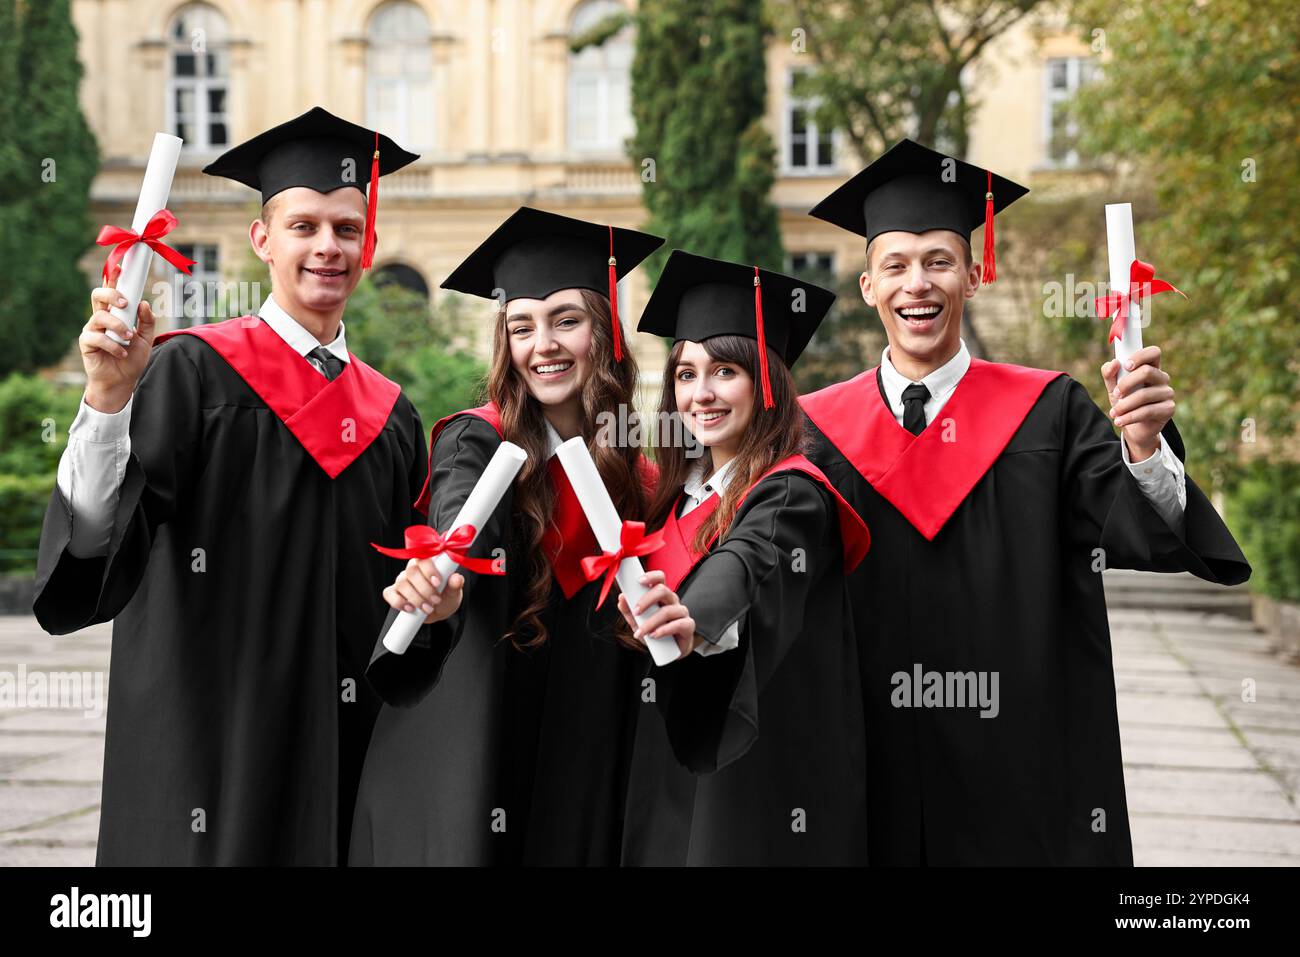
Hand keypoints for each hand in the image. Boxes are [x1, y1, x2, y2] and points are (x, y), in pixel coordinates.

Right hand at [81, 263, 156, 413]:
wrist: (122, 382)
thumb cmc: (132, 358)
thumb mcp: (146, 339)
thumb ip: (147, 321)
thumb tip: (144, 303)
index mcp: (114, 313)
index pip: (111, 291)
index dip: (113, 278)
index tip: (120, 266)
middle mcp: (100, 318)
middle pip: (98, 295)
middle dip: (111, 295)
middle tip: (126, 304)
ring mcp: (92, 330)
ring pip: (99, 317)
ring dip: (118, 326)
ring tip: (129, 338)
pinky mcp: (86, 343)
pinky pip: (97, 337)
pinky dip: (113, 344)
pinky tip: (122, 352)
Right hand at [382, 559, 464, 623]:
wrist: (437, 611)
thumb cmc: (445, 596)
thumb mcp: (453, 592)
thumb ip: (455, 584)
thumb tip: (457, 578)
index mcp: (427, 563)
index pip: (423, 559)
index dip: (429, 570)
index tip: (438, 583)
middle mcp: (412, 569)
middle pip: (412, 572)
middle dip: (425, 588)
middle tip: (436, 600)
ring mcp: (401, 581)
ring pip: (402, 584)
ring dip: (415, 598)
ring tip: (428, 608)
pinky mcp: (393, 593)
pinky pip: (389, 594)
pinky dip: (398, 602)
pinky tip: (410, 608)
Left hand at [616, 569, 700, 658]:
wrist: (670, 651)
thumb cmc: (654, 632)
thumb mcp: (638, 622)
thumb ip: (629, 611)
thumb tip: (621, 598)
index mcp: (661, 596)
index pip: (659, 579)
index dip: (651, 576)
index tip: (639, 581)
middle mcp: (672, 601)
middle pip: (663, 590)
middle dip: (647, 600)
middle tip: (635, 612)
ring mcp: (682, 612)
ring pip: (668, 611)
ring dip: (651, 622)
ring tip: (640, 632)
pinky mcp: (688, 626)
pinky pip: (679, 624)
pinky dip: (665, 630)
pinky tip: (655, 635)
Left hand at [1101, 345, 1173, 461]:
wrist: (1133, 429)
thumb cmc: (1125, 403)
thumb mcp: (1114, 388)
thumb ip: (1110, 374)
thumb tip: (1113, 363)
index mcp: (1151, 368)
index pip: (1153, 352)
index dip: (1140, 356)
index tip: (1125, 365)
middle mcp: (1162, 378)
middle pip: (1147, 371)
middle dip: (1127, 383)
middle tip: (1116, 394)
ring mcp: (1167, 393)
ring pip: (1145, 394)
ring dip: (1125, 405)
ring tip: (1114, 413)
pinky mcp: (1168, 409)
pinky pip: (1148, 411)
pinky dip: (1130, 417)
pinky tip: (1120, 421)